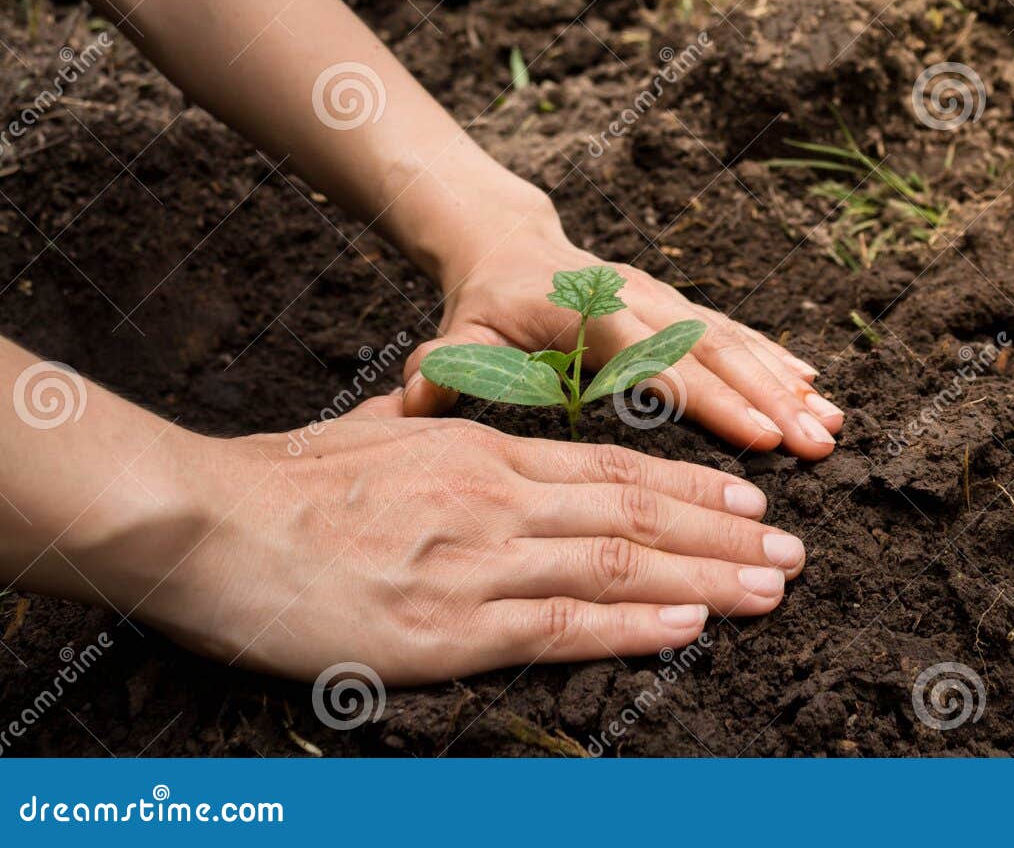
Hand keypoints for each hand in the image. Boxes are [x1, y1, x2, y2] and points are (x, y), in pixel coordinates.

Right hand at [137, 396, 804, 683]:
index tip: (748, 499)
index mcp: (483, 452)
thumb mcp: (374, 432)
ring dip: (709, 578)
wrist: (204, 520)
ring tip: (773, 587)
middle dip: (727, 532)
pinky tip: (689, 623)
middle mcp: (498, 498)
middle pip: (638, 511)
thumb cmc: (281, 481)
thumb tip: (448, 405)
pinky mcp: (448, 625)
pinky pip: (563, 620)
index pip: (613, 467)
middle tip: (793, 550)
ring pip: (620, 562)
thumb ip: (430, 425)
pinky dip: (636, 622)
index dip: (691, 486)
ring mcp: (478, 560)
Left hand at [401, 183, 843, 459]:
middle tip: (819, 445)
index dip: (712, 402)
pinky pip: (735, 331)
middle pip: (715, 353)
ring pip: (736, 341)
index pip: (660, 363)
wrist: (507, 241)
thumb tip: (412, 402)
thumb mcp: (459, 334)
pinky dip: (776, 358)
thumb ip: (445, 370)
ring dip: (786, 383)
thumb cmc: (483, 303)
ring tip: (832, 422)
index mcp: (591, 315)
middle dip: (772, 400)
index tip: (760, 438)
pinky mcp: (679, 303)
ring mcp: (665, 299)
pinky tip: (815, 385)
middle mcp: (640, 301)